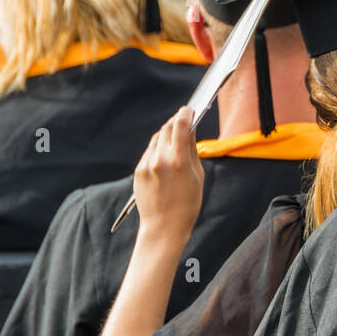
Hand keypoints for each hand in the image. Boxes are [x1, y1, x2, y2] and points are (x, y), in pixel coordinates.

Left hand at [133, 107, 203, 243]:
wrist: (163, 227)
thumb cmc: (187, 204)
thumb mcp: (197, 176)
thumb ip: (192, 150)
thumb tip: (189, 130)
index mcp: (179, 161)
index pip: (180, 125)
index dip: (185, 113)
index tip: (189, 109)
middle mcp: (160, 160)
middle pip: (166, 128)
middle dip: (175, 121)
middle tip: (183, 119)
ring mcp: (147, 165)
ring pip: (156, 138)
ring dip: (166, 133)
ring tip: (175, 136)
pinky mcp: (139, 171)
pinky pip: (149, 151)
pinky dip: (158, 147)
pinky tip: (165, 154)